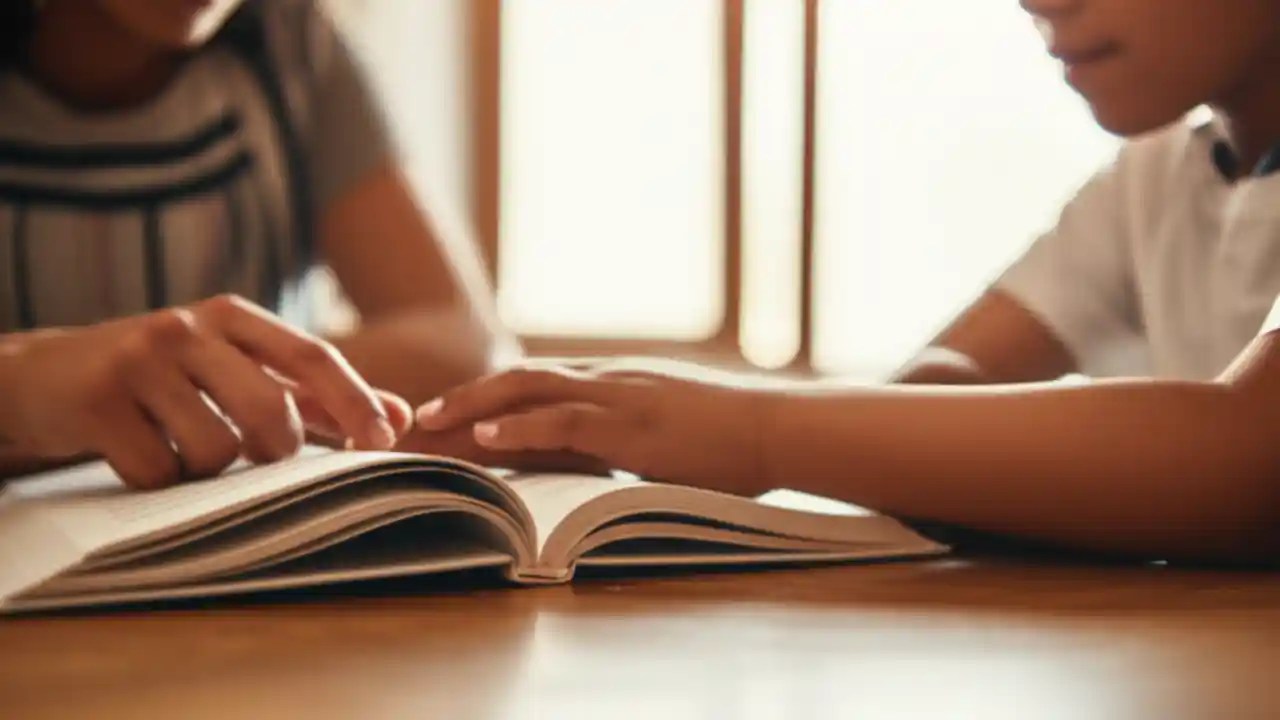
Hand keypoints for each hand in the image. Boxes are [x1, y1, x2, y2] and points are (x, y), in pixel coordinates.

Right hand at [0, 295, 410, 488]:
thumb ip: (312, 392)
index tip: (387, 439)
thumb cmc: (158, 378)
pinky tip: (136, 452)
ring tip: (177, 446)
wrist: (40, 376)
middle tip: (257, 459)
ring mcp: (138, 361)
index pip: (312, 355)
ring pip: (217, 451)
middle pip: (271, 412)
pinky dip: (158, 480)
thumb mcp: (233, 369)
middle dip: (278, 454)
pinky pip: (159, 471)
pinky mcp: (97, 401)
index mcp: (230, 316)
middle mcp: (187, 328)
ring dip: (207, 470)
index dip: (354, 400)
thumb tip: (399, 415)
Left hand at [414, 359, 771, 494]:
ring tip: (427, 426)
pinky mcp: (630, 425)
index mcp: (613, 381)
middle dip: (462, 398)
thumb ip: (626, 437)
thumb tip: (595, 463)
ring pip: (526, 389)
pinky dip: (516, 427)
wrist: (777, 426)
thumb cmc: (730, 437)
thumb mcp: (667, 429)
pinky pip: (562, 420)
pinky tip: (481, 438)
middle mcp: (606, 379)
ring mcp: (616, 396)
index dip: (485, 398)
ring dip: (471, 407)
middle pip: (516, 378)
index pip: (534, 382)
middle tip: (416, 420)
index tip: (443, 418)